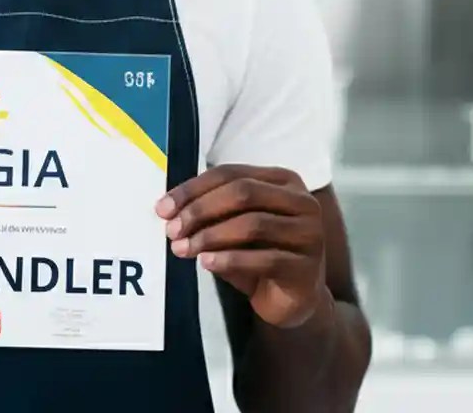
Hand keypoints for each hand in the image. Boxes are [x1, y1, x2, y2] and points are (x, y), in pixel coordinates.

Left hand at [155, 165, 327, 328]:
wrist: (293, 299)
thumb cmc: (259, 254)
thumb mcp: (233, 226)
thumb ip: (209, 212)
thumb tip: (167, 208)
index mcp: (282, 181)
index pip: (230, 173)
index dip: (193, 189)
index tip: (163, 208)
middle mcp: (302, 202)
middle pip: (242, 193)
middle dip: (200, 210)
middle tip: (171, 230)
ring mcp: (310, 234)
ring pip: (252, 225)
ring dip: (210, 236)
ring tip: (182, 249)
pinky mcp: (307, 268)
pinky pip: (264, 259)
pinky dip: (229, 259)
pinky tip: (206, 263)